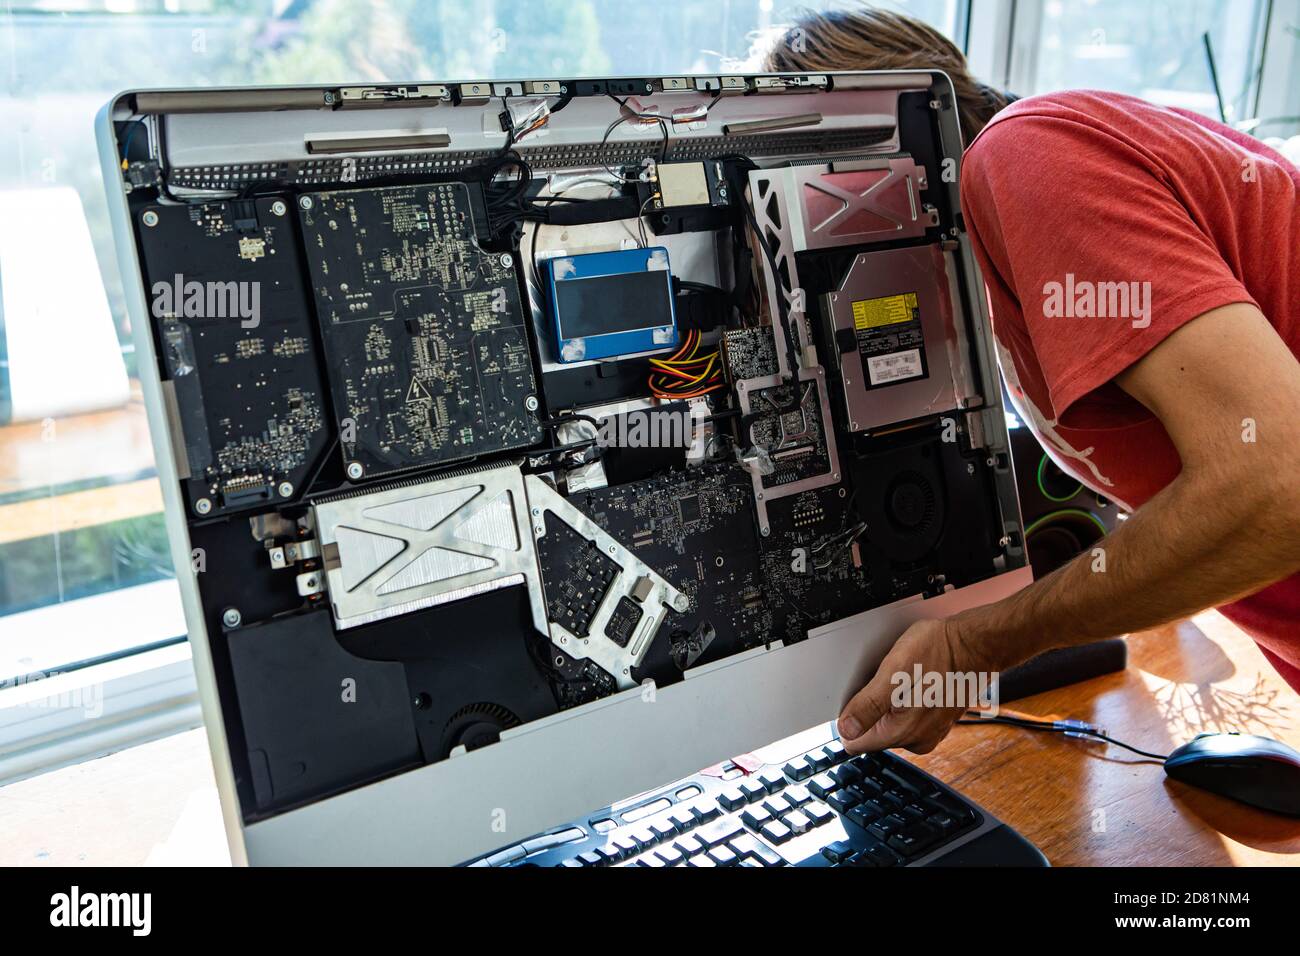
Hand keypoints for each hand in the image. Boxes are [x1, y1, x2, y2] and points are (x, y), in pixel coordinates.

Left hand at [836, 618, 981, 755]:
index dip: (848, 720)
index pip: (856, 742)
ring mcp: (929, 731)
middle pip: (872, 733)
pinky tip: (915, 681)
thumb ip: (868, 705)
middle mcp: (917, 739)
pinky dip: (906, 700)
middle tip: (886, 681)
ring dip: (890, 703)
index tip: (857, 699)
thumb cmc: (938, 652)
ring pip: (891, 723)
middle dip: (871, 709)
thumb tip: (845, 729)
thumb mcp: (893, 673)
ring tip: (903, 679)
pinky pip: (909, 716)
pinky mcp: (937, 720)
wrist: (974, 644)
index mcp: (902, 733)